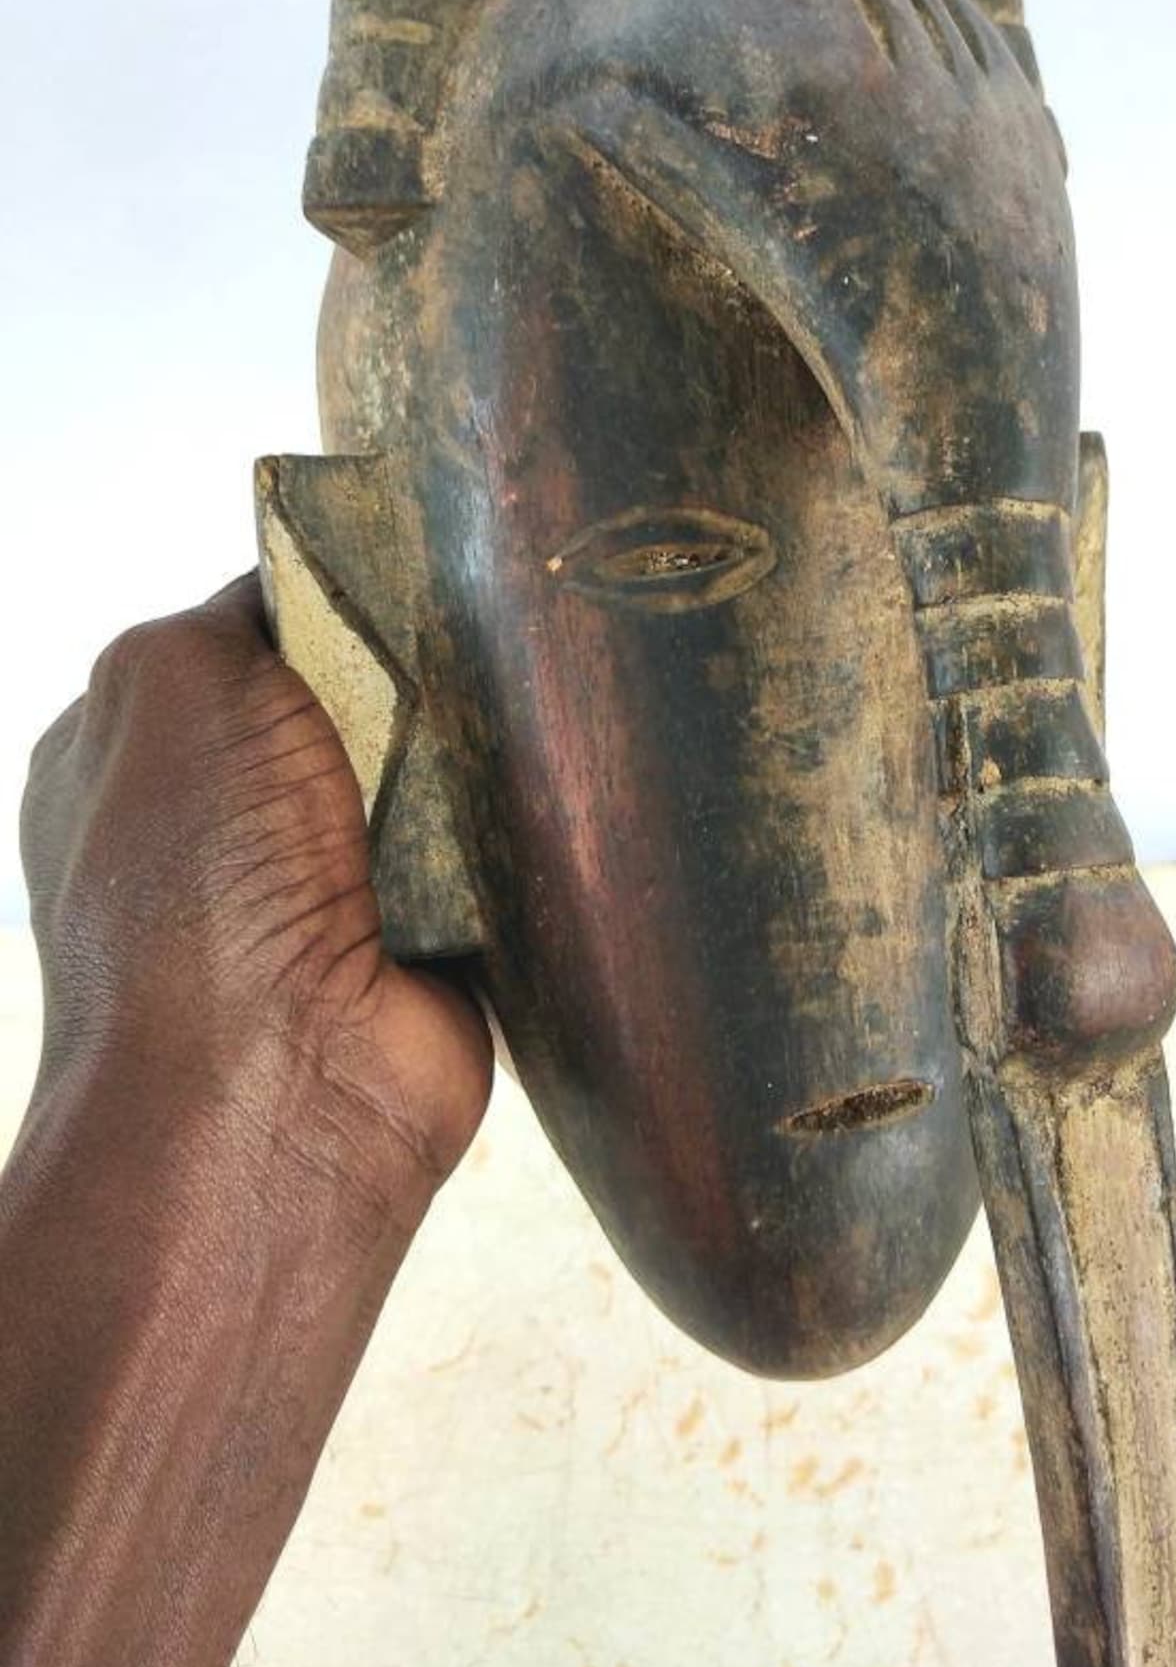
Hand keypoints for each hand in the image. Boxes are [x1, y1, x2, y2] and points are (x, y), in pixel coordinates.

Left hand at [19, 572, 491, 1224]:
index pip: (258, 629)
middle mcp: (233, 818)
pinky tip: (539, 809)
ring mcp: (336, 885)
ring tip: (520, 727)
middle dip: (418, 671)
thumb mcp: (166, 681)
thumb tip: (315, 589)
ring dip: (477, 754)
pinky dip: (517, 833)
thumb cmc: (192, 887)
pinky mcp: (434, 937)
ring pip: (440, 768)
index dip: (332, 595)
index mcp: (144, 749)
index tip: (408, 569)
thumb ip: (232, 610)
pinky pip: (495, 851)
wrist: (276, 1097)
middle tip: (482, 647)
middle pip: (365, 692)